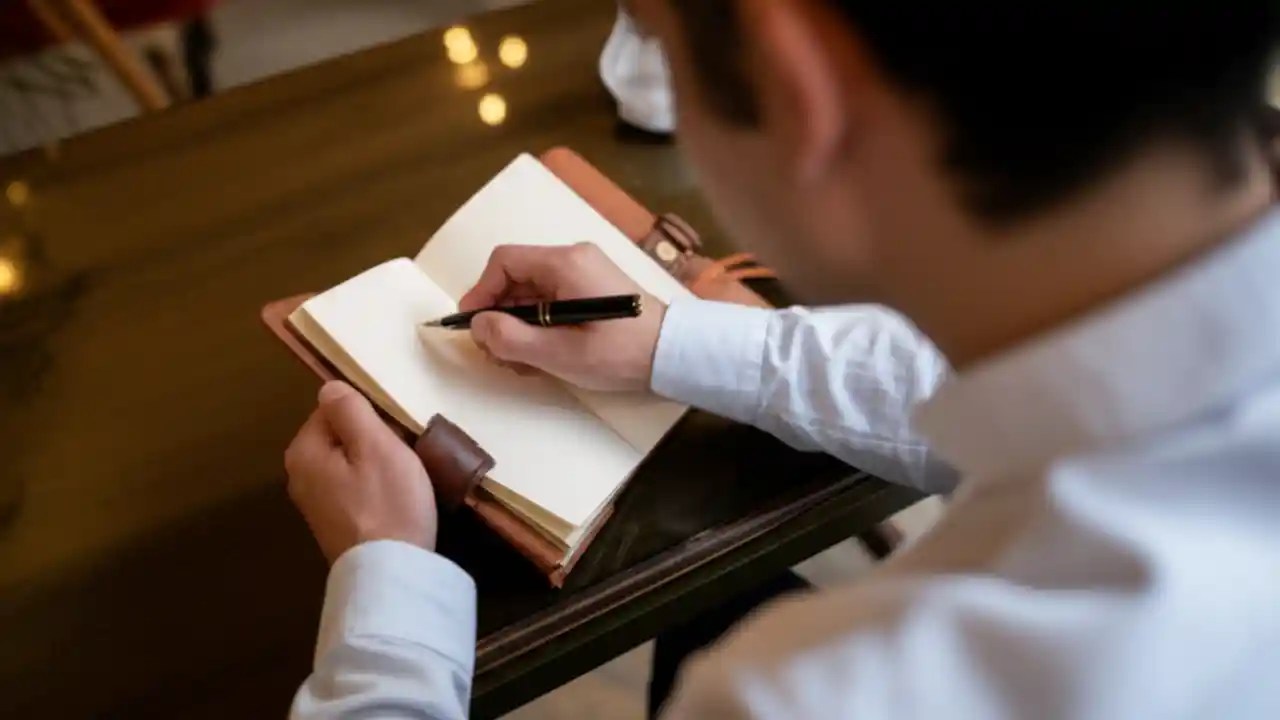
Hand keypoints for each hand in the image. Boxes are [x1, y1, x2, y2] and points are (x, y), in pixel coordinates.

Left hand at [284, 381, 437, 562]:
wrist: (390, 574)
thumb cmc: (387, 503)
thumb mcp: (375, 445)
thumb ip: (351, 409)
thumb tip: (330, 387)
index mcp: (303, 450)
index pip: (333, 408)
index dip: (368, 413)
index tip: (395, 431)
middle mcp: (299, 475)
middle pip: (340, 437)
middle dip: (373, 439)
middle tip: (405, 453)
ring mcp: (315, 504)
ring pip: (349, 464)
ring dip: (376, 465)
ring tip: (405, 476)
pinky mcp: (334, 525)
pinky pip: (354, 490)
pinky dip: (374, 489)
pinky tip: (395, 500)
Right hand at [459, 243, 664, 391]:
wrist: (675, 354)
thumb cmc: (620, 353)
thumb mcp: (560, 353)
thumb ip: (512, 338)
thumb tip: (478, 326)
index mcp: (565, 263)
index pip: (504, 262)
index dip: (481, 292)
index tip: (472, 325)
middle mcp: (574, 258)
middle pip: (517, 278)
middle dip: (500, 315)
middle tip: (497, 353)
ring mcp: (586, 272)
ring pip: (533, 292)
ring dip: (520, 325)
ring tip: (521, 361)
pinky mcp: (595, 289)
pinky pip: (554, 299)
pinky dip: (541, 324)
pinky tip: (543, 355)